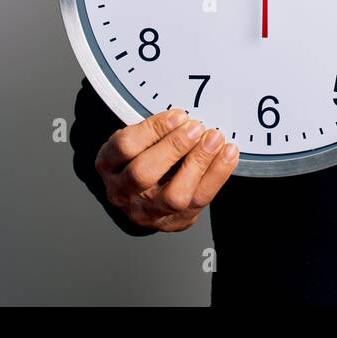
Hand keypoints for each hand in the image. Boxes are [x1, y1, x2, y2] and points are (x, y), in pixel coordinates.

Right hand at [94, 107, 239, 232]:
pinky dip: (217, 175)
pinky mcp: (175, 221)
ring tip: (214, 140)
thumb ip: (152, 130)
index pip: (125, 147)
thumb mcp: (135, 142)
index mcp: (109, 165)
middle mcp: (124, 192)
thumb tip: (184, 116)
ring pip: (174, 195)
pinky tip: (227, 154)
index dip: (152, 130)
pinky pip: (199, 200)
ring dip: (198, 163)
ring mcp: (149, 211)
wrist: (142, 200)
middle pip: (143, 173)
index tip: (178, 116)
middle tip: (196, 128)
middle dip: (173, 147)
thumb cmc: (141, 160)